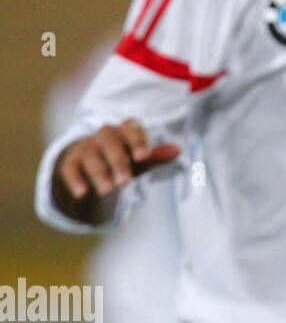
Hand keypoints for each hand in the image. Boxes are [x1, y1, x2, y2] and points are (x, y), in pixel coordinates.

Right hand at [52, 120, 180, 221]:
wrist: (96, 165)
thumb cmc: (127, 159)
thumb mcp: (142, 159)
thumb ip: (157, 156)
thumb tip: (178, 149)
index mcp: (126, 130)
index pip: (132, 129)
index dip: (138, 141)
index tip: (144, 156)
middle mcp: (105, 134)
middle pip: (110, 141)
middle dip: (118, 161)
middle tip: (125, 182)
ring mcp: (86, 146)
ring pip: (90, 155)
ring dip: (99, 173)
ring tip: (108, 191)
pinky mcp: (71, 160)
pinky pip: (70, 167)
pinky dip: (75, 180)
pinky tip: (82, 193)